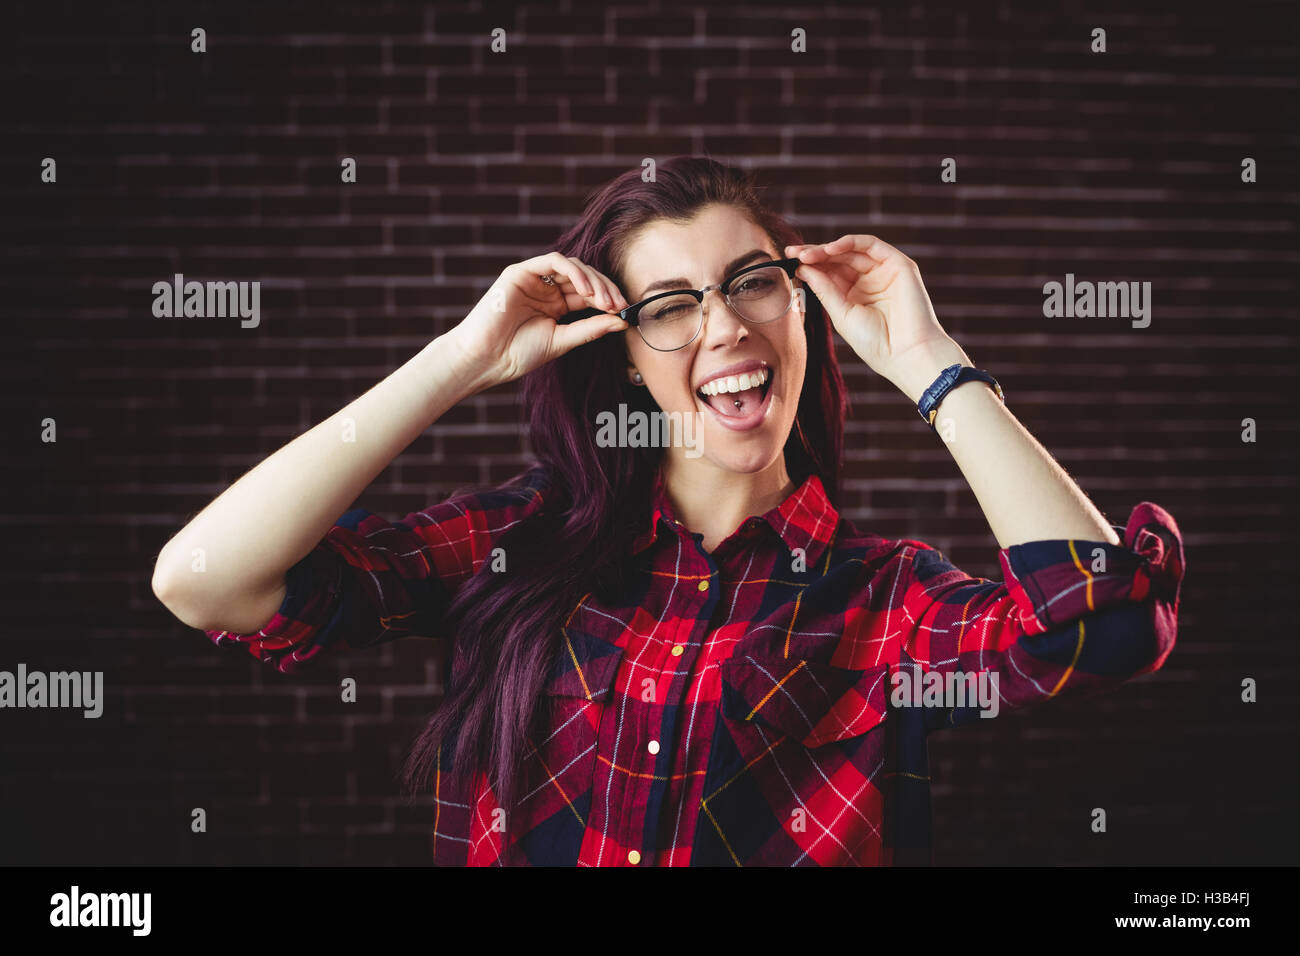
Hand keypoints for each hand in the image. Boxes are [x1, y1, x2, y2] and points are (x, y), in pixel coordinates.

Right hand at [444, 252, 628, 387]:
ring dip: (594, 280)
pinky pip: (553, 261)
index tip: (626, 312)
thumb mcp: (563, 340)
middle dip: (606, 289)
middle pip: (585, 278)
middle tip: (619, 305)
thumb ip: (591, 329)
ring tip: (605, 300)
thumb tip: (623, 322)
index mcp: (556, 304)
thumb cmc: (518, 353)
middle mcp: (546, 288)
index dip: (609, 299)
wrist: (486, 359)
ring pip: (573, 266)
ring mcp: (534, 278)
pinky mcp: (521, 271)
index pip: (589, 294)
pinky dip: (574, 272)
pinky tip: (586, 290)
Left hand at [785, 235, 971, 401]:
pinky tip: (831, 249)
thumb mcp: (842, 314)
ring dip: (828, 249)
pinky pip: (872, 245)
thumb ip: (825, 289)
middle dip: (814, 254)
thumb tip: (803, 268)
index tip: (788, 261)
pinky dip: (850, 243)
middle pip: (838, 259)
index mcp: (854, 295)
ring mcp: (883, 271)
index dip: (809, 265)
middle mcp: (868, 281)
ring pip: (851, 250)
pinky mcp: (898, 264)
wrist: (906, 354)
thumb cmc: (876, 343)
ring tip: (807, 254)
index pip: (829, 273)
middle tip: (794, 253)